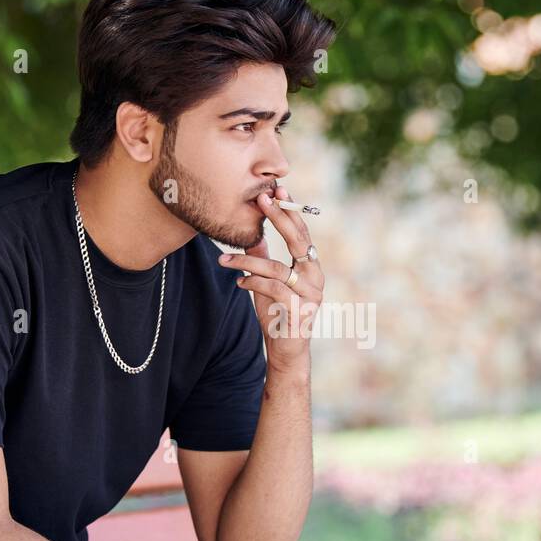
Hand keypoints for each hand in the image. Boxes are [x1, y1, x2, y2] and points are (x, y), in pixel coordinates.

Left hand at [218, 182, 323, 374]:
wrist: (286, 350)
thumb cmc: (278, 313)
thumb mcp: (268, 282)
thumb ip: (264, 258)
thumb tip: (251, 233)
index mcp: (311, 267)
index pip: (302, 233)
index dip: (289, 211)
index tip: (276, 190)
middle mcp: (316, 278)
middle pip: (298, 241)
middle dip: (279, 218)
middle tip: (261, 199)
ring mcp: (310, 295)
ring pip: (276, 268)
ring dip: (247, 262)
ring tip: (224, 260)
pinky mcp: (299, 311)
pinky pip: (272, 289)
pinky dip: (252, 283)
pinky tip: (238, 282)